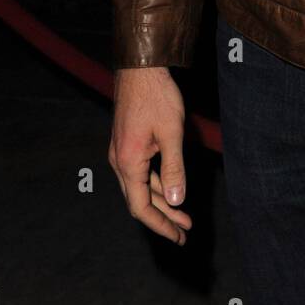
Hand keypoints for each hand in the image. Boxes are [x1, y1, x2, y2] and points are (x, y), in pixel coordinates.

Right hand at [109, 66, 192, 244]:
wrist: (140, 68)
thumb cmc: (156, 96)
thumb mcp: (171, 134)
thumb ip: (174, 169)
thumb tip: (178, 201)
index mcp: (129, 163)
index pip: (141, 207)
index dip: (161, 225)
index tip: (179, 236)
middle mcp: (120, 161)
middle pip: (141, 200)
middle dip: (164, 218)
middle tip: (185, 232)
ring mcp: (122, 152)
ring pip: (142, 186)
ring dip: (163, 201)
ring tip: (184, 215)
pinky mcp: (128, 143)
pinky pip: (142, 171)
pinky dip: (157, 183)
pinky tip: (172, 188)